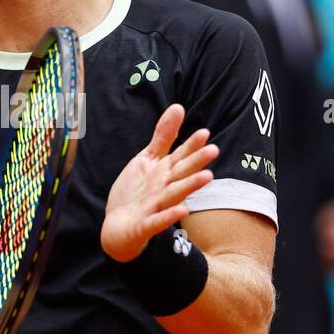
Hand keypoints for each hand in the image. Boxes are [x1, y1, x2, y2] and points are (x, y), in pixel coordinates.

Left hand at [101, 103, 217, 262]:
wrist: (119, 226)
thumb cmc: (138, 192)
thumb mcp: (148, 160)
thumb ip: (163, 136)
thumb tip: (178, 107)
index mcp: (165, 173)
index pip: (180, 156)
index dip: (191, 145)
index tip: (204, 132)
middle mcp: (165, 188)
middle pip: (182, 173)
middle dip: (196, 163)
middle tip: (213, 150)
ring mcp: (157, 207)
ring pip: (175, 195)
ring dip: (190, 186)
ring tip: (207, 177)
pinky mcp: (146, 225)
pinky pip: (158, 221)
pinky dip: (168, 216)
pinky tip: (182, 210)